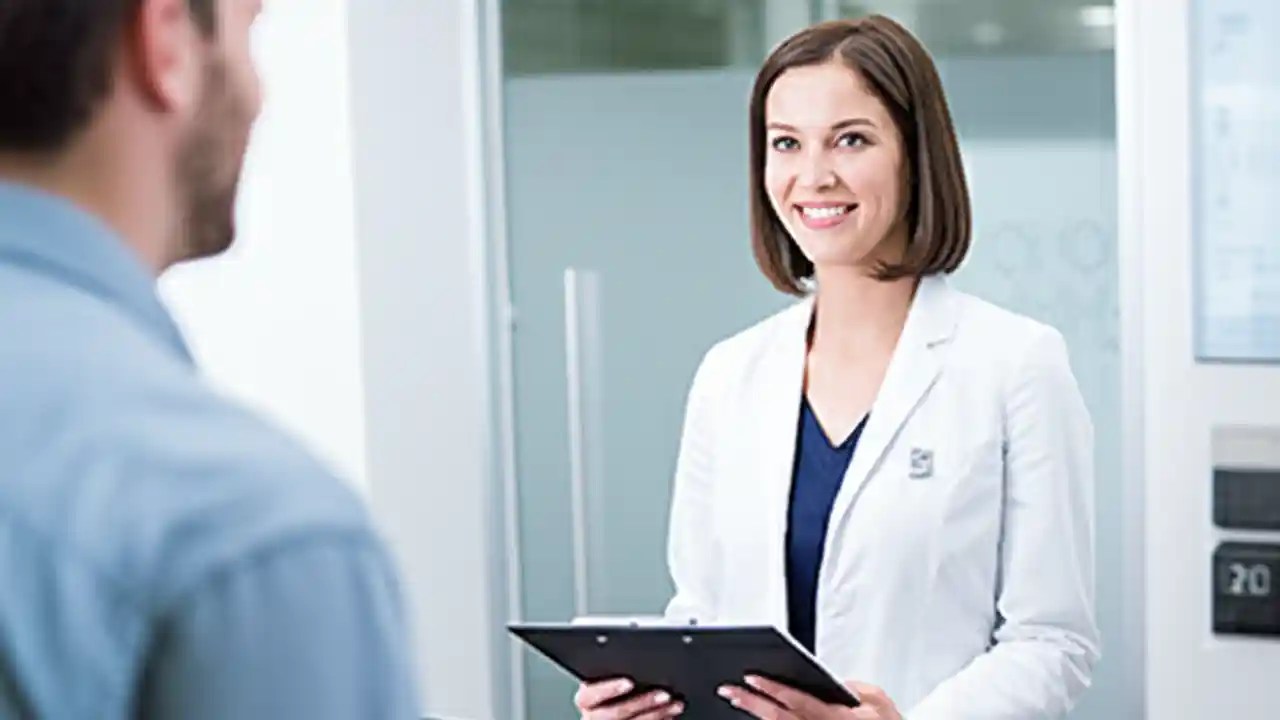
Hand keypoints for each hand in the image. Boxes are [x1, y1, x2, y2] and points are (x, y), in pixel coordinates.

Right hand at [574, 678, 684, 718]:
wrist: (621, 710)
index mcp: (586, 700)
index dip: (607, 689)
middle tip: (663, 694)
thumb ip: (616, 672)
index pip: (587, 696)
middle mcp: (593, 718)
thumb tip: (638, 661)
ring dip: (656, 715)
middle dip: (641, 703)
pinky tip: (670, 716)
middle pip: (611, 715)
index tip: (629, 682)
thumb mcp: (611, 678)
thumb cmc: (615, 690)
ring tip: (675, 704)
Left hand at [717, 675, 901, 719]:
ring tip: (737, 699)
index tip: (752, 677)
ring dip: (756, 715)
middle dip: (753, 703)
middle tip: (730, 690)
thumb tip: (828, 681)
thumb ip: (852, 687)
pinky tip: (756, 715)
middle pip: (781, 719)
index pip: (800, 702)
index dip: (773, 689)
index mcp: (841, 718)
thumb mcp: (877, 699)